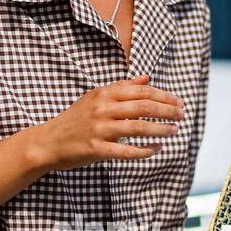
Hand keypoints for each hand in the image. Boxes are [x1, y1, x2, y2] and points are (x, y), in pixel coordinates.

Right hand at [37, 74, 184, 170]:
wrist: (49, 141)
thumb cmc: (76, 119)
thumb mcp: (96, 98)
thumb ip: (122, 88)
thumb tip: (147, 78)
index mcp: (104, 94)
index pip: (142, 91)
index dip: (164, 96)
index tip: (178, 102)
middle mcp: (103, 109)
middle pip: (144, 107)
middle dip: (167, 111)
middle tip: (182, 115)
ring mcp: (100, 129)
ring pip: (138, 128)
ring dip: (160, 129)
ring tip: (174, 130)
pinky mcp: (97, 149)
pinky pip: (127, 151)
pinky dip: (145, 150)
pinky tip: (157, 148)